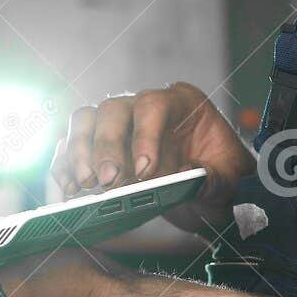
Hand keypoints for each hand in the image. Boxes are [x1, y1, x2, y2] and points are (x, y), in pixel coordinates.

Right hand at [51, 82, 253, 234]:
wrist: (209, 194)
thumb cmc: (221, 177)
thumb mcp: (230, 179)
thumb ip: (217, 178)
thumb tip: (195, 178)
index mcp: (182, 103)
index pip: (154, 105)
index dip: (145, 134)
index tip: (143, 171)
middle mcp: (145, 107)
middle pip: (112, 110)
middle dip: (106, 146)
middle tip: (108, 181)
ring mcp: (119, 126)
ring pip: (85, 121)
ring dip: (79, 152)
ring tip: (85, 185)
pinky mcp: (99, 149)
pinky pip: (72, 148)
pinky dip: (66, 167)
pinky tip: (70, 190)